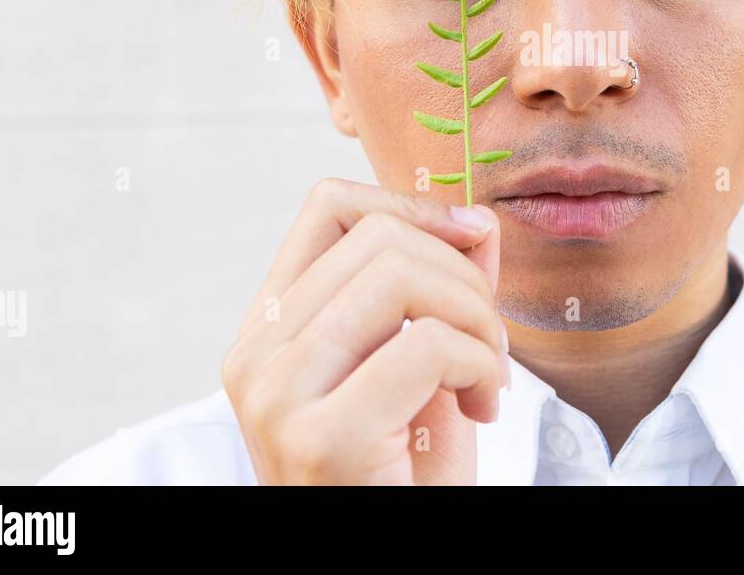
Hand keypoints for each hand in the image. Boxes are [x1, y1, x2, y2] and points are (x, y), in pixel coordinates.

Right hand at [221, 179, 508, 483]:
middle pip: (378, 237)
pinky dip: (480, 366)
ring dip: (478, 320)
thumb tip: (479, 221)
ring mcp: (277, 397)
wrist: (392, 555)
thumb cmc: (405, 474)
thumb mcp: (425, 365)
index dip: (410, 204)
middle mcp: (255, 357)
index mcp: (269, 330)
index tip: (469, 239)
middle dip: (464, 276)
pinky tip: (481, 409)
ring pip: (401, 276)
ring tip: (489, 375)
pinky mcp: (322, 438)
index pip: (327, 206)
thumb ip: (444, 290)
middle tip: (488, 341)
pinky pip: (427, 345)